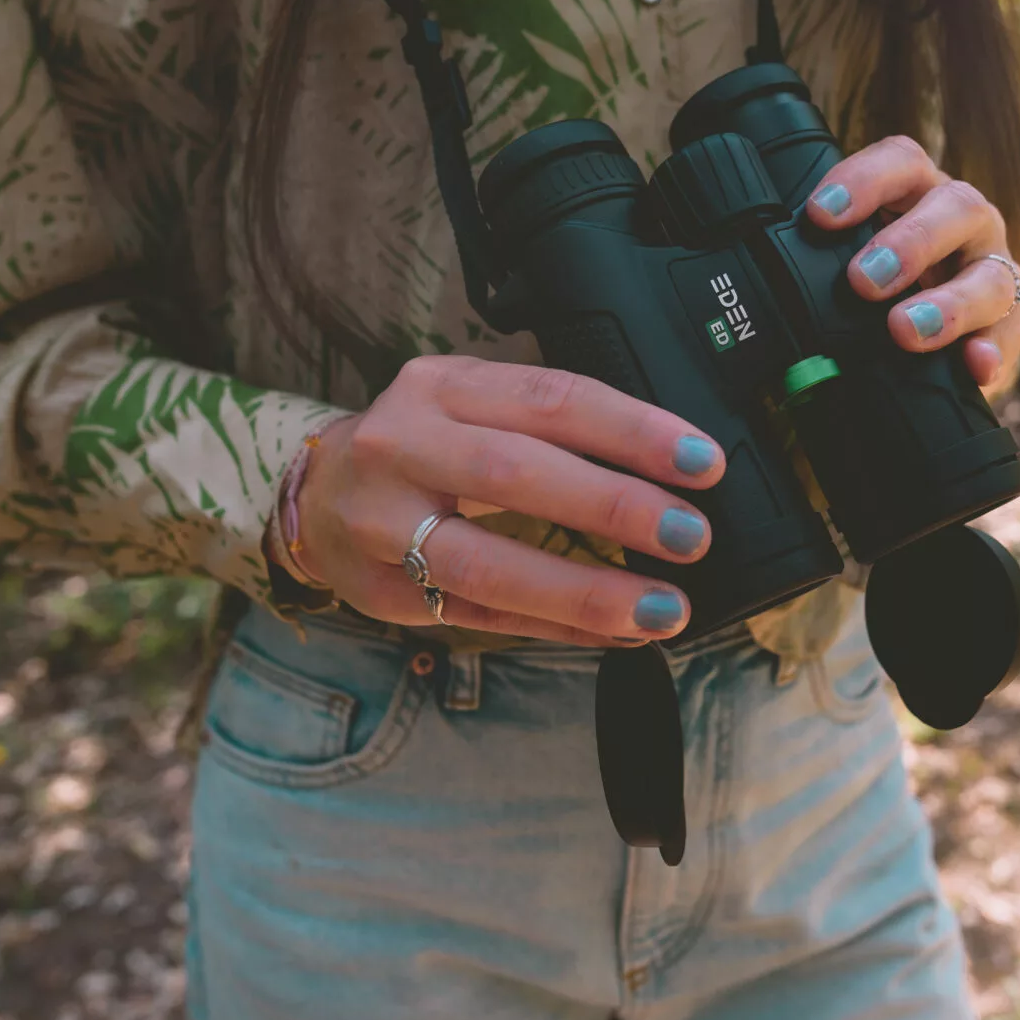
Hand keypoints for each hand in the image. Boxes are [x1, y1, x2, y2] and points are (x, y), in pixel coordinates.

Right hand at [290, 356, 726, 646]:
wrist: (317, 495)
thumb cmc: (423, 449)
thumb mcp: (475, 407)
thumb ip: (554, 429)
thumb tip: (674, 474)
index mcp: (442, 387)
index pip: (549, 398)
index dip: (632, 431)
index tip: (702, 463)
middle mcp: (403, 444)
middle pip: (514, 471)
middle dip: (613, 506)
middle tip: (691, 535)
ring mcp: (383, 522)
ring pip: (487, 562)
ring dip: (584, 591)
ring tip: (661, 609)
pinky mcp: (385, 590)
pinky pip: (481, 616)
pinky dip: (556, 627)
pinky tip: (614, 633)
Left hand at [804, 136, 1019, 394]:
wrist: (930, 324)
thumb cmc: (878, 276)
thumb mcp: (849, 253)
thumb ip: (820, 259)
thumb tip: (767, 291)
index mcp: (918, 190)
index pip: (900, 162)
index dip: (863, 181)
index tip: (820, 215)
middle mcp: (964, 219)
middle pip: (955, 208)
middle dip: (910, 242)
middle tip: (863, 280)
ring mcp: (992, 268)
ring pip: (988, 274)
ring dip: (948, 303)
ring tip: (905, 330)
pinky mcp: (1007, 323)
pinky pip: (1009, 335)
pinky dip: (992, 350)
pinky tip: (973, 365)